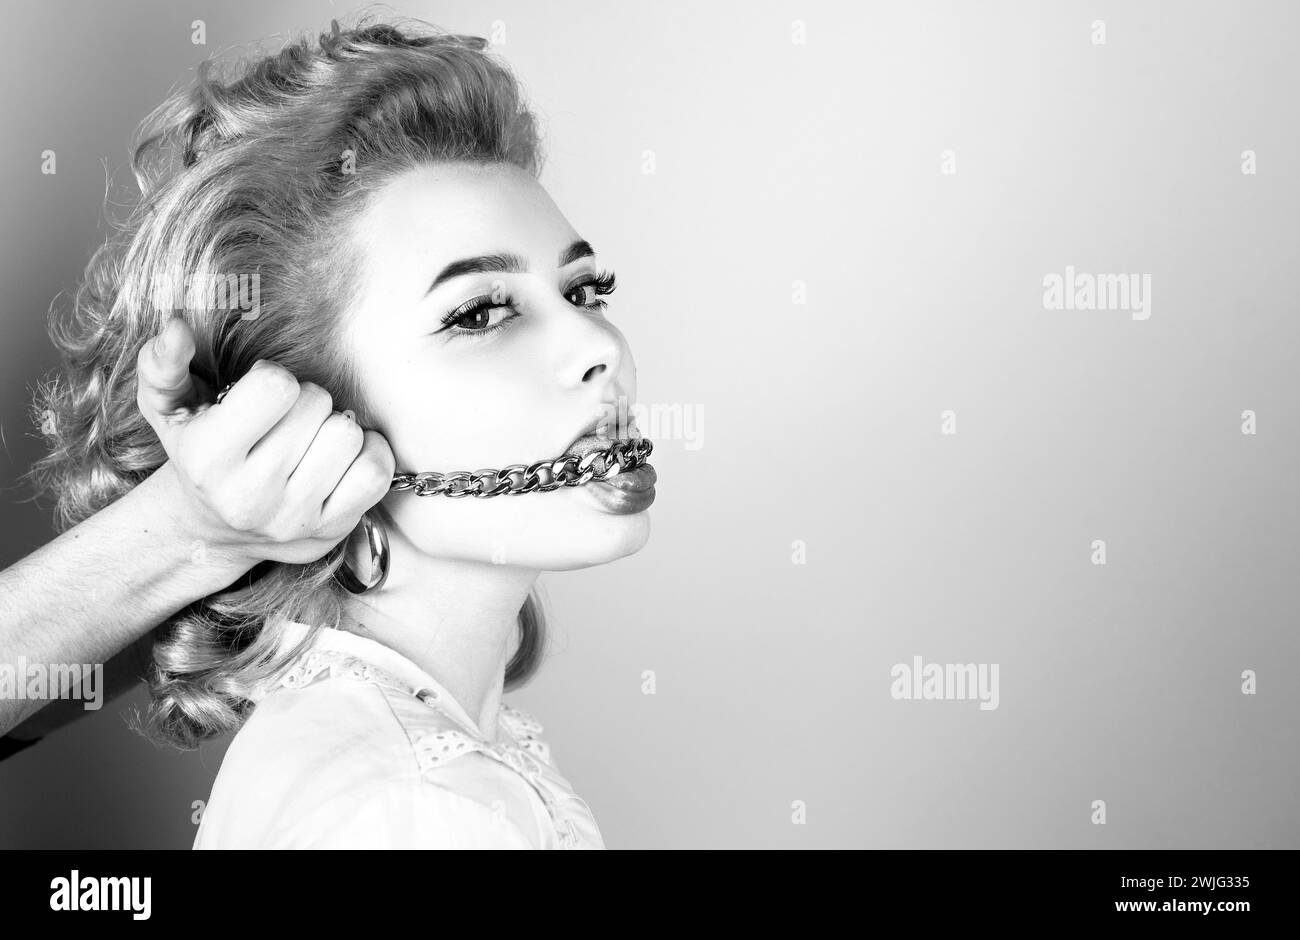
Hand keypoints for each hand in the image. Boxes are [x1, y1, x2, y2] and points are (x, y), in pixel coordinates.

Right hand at [135, 316, 394, 570]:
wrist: (216, 532)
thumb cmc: (198, 455)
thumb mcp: (167, 410)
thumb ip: (162, 363)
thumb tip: (176, 327)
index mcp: (208, 457)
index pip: (276, 386)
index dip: (273, 378)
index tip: (260, 396)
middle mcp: (251, 494)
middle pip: (318, 405)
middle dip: (306, 400)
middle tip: (286, 419)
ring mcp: (295, 517)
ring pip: (350, 435)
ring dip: (337, 426)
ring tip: (310, 438)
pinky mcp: (333, 529)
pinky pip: (376, 472)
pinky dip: (368, 452)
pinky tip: (341, 456)